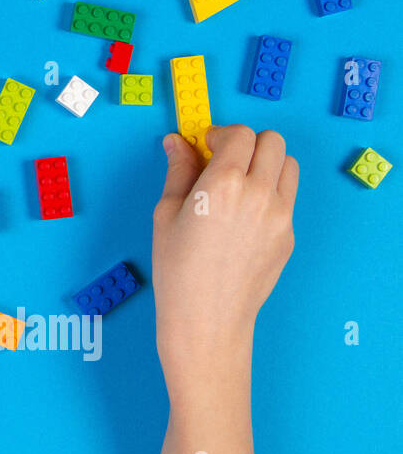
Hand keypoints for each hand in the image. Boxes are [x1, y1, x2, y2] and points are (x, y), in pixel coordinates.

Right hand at [148, 125, 298, 453]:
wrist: (207, 320)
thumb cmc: (176, 270)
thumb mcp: (165, 214)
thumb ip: (178, 171)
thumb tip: (177, 142)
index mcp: (223, 184)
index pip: (239, 134)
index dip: (220, 133)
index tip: (204, 144)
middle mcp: (260, 194)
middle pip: (272, 142)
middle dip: (246, 143)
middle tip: (222, 159)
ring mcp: (281, 216)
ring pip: (288, 165)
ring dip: (265, 163)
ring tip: (238, 182)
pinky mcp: (289, 235)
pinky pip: (287, 197)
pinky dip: (270, 191)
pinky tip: (243, 214)